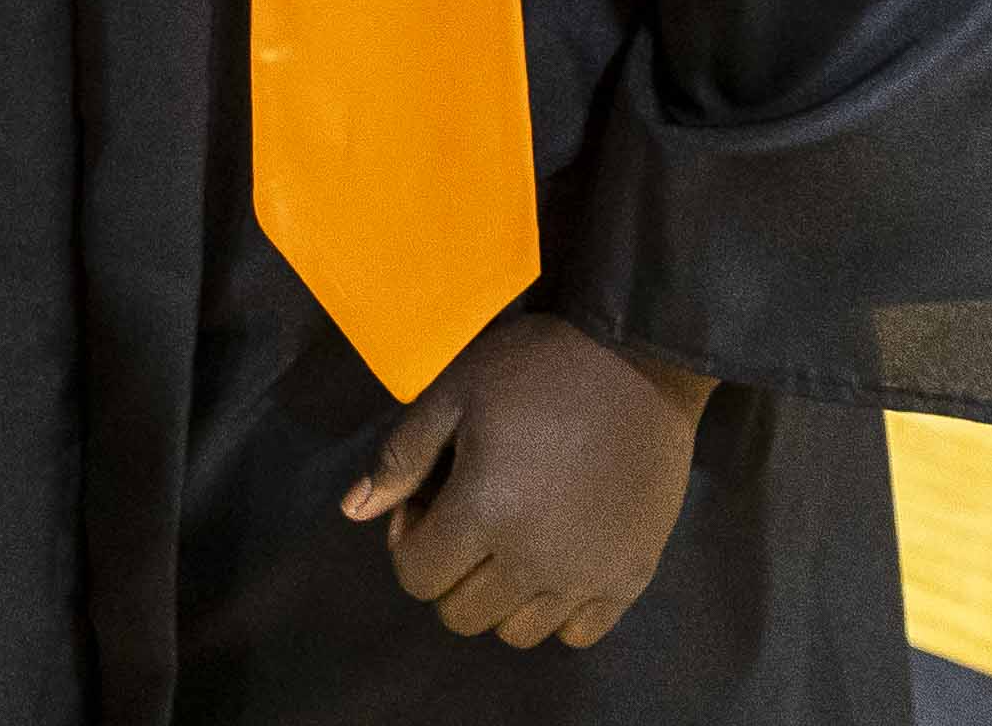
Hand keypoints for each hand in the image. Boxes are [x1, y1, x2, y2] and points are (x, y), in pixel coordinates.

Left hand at [342, 313, 708, 645]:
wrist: (639, 358)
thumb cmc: (537, 367)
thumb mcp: (455, 393)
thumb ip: (401, 459)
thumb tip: (352, 512)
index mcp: (482, 512)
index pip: (417, 577)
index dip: (408, 541)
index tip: (430, 501)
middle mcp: (533, 561)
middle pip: (461, 615)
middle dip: (449, 573)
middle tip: (469, 521)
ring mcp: (586, 577)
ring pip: (517, 632)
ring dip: (500, 597)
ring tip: (514, 541)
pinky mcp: (631, 577)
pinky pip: (577, 633)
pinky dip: (558, 610)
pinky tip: (559, 561)